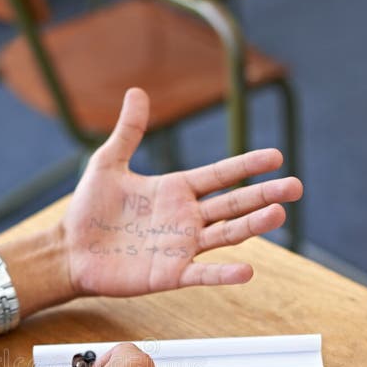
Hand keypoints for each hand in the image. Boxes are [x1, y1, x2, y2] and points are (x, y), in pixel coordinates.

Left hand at [62, 88, 302, 295]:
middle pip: (233, 204)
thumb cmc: (89, 209)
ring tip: (279, 215)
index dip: (247, 165)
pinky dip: (223, 274)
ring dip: (253, 226)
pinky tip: (247, 271)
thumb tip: (137, 91)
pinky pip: (201, 275)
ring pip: (226, 235)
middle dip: (264, 194)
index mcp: (176, 190)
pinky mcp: (169, 275)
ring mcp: (181, 247)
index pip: (221, 174)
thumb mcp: (107, 164)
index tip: (276, 156)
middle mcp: (185, 218)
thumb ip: (128, 132)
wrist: (70, 251)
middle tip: (296, 186)